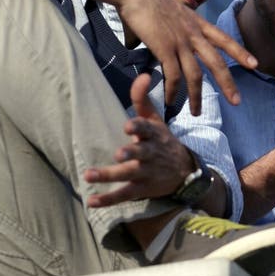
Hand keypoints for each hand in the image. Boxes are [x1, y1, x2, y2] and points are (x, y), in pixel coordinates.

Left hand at [85, 73, 194, 206]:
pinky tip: (91, 201)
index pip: (147, 129)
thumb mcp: (155, 120)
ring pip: (127, 175)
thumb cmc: (163, 141)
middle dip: (131, 153)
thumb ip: (143, 99)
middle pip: (140, 154)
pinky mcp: (140, 189)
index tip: (128, 126)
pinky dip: (107, 199)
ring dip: (109, 175)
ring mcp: (145, 173)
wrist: (185, 171)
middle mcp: (150, 154)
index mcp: (154, 135)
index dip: (138, 127)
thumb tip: (143, 75)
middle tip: (119, 154)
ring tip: (89, 175)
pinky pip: (123, 195)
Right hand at [117, 0, 256, 114]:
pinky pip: (173, 76)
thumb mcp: (173, 11)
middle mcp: (193, 33)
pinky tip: (170, 101)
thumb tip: (172, 39)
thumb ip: (176, 28)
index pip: (224, 39)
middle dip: (228, 83)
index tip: (254, 64)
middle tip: (236, 101)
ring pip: (195, 75)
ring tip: (197, 112)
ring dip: (197, 97)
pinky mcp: (164, 48)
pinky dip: (173, 91)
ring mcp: (180, 42)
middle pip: (217, 62)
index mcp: (197, 23)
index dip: (240, 52)